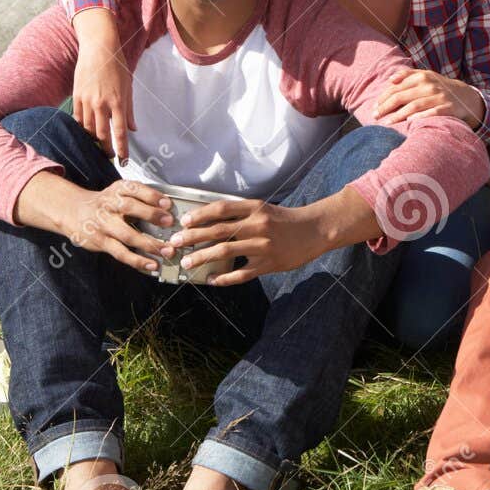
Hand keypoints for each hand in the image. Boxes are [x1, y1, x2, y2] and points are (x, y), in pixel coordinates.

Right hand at [58, 179, 175, 273]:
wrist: (73, 211)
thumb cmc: (105, 203)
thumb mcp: (119, 192)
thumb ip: (140, 197)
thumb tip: (168, 208)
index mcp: (117, 190)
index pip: (134, 189)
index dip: (151, 196)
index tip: (167, 204)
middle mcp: (108, 205)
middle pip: (129, 208)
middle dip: (151, 215)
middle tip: (169, 223)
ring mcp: (103, 225)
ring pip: (127, 235)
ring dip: (149, 244)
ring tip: (166, 250)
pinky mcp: (100, 242)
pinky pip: (120, 253)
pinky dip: (137, 260)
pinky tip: (151, 264)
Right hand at [72, 11, 134, 161]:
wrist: (99, 50)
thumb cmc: (117, 68)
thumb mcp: (128, 88)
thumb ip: (129, 110)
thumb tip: (133, 129)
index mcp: (118, 102)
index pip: (120, 132)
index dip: (122, 149)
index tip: (123, 161)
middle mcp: (101, 104)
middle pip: (102, 135)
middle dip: (106, 148)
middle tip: (110, 156)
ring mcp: (87, 100)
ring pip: (88, 129)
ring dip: (93, 139)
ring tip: (98, 145)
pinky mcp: (76, 96)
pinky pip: (78, 118)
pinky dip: (82, 127)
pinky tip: (87, 131)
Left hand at [164, 199, 329, 286]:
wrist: (314, 231)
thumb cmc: (285, 220)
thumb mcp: (264, 209)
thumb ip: (241, 213)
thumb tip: (209, 221)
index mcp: (255, 208)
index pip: (221, 208)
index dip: (200, 214)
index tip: (183, 221)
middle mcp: (258, 225)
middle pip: (218, 230)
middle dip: (193, 237)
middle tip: (175, 242)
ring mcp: (263, 246)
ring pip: (225, 251)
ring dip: (202, 257)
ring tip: (187, 262)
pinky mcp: (269, 264)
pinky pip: (241, 274)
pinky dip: (224, 278)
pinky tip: (211, 280)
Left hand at [374, 69, 485, 129]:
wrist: (465, 96)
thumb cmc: (439, 87)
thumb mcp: (426, 76)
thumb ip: (408, 75)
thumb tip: (390, 79)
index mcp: (422, 76)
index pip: (397, 87)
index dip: (384, 97)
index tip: (375, 106)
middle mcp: (430, 85)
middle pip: (402, 96)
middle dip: (386, 106)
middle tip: (375, 115)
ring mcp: (439, 97)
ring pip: (414, 106)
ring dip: (399, 115)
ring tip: (387, 122)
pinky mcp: (448, 108)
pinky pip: (432, 113)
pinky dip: (420, 117)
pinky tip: (409, 122)